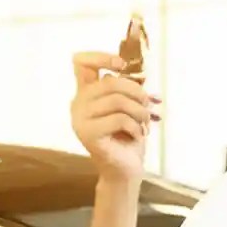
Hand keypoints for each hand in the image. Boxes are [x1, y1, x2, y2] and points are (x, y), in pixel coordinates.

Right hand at [70, 52, 159, 181]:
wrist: (125, 170)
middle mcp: (78, 103)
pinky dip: (136, 127)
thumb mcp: (132, 108)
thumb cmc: (128, 137)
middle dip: (138, 93)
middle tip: (148, 106)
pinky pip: (119, 119)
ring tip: (145, 124)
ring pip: (118, 101)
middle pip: (110, 82)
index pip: (81, 62)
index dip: (101, 57)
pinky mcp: (88, 135)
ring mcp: (80, 119)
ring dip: (140, 112)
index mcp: (86, 93)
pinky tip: (137, 136)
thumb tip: (144, 75)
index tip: (122, 65)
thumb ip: (131, 89)